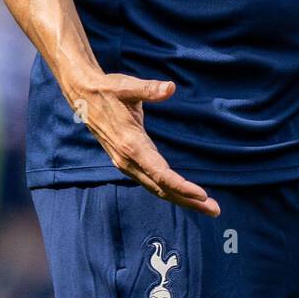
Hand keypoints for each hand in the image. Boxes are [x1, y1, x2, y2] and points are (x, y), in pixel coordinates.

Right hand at [67, 73, 220, 215]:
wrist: (83, 97)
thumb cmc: (108, 90)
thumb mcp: (127, 86)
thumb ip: (149, 89)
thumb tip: (170, 87)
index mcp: (131, 145)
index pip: (160, 173)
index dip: (181, 186)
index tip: (202, 195)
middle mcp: (128, 160)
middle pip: (161, 188)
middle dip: (188, 201)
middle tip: (215, 210)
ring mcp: (126, 163)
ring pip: (156, 188)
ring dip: (180, 198)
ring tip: (206, 207)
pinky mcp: (127, 162)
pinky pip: (150, 182)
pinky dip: (168, 191)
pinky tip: (182, 194)